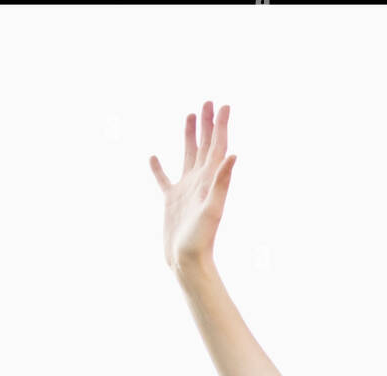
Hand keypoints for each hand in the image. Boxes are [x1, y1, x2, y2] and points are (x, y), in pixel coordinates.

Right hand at [149, 101, 235, 269]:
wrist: (187, 262)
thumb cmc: (201, 240)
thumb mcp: (212, 209)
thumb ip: (222, 181)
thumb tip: (233, 154)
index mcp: (210, 181)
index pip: (217, 147)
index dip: (221, 126)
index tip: (224, 105)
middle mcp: (199, 182)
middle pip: (204, 146)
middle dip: (207, 124)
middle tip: (208, 102)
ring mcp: (185, 191)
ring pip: (188, 156)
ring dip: (189, 136)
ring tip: (190, 116)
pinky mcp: (172, 202)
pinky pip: (164, 179)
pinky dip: (158, 168)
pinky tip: (153, 157)